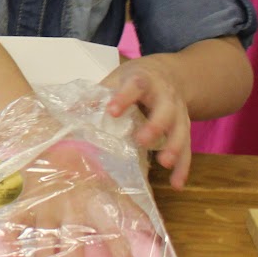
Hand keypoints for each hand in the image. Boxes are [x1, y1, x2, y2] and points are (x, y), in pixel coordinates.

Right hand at [11, 140, 148, 256]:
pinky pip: (17, 225)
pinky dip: (13, 241)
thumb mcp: (116, 193)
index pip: (114, 235)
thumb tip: (158, 241)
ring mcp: (46, 209)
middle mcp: (71, 210)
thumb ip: (135, 217)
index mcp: (97, 206)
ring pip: (44, 243)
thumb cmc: (89, 180)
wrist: (56, 153)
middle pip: (72, 246)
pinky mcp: (27, 207)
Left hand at [102, 57, 191, 188]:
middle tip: (142, 141)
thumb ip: (98, 94)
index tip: (111, 111)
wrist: (168, 73)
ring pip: (180, 130)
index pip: (135, 86)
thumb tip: (70, 112)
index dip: (123, 98)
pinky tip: (176, 183)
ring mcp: (178, 113)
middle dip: (155, 125)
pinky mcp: (184, 129)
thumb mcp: (117, 78)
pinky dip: (183, 166)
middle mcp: (165, 96)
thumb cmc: (136, 78)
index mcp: (144, 81)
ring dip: (174, 147)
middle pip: (165, 110)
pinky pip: (187, 148)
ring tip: (164, 163)